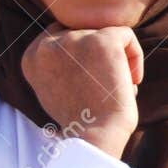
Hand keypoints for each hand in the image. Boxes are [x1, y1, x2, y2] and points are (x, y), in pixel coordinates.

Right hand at [21, 25, 142, 157]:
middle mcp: (47, 44)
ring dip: (117, 59)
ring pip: (106, 34)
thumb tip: (78, 43)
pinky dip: (135, 56)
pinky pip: (126, 35)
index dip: (81, 55)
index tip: (90, 81)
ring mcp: (74, 39)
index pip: (61, 34)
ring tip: (115, 86)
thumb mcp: (54, 87)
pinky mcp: (102, 40)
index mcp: (31, 55)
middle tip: (104, 86)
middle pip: (85, 32)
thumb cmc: (80, 117)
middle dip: (99, 58)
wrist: (95, 135)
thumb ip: (57, 62)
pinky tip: (132, 81)